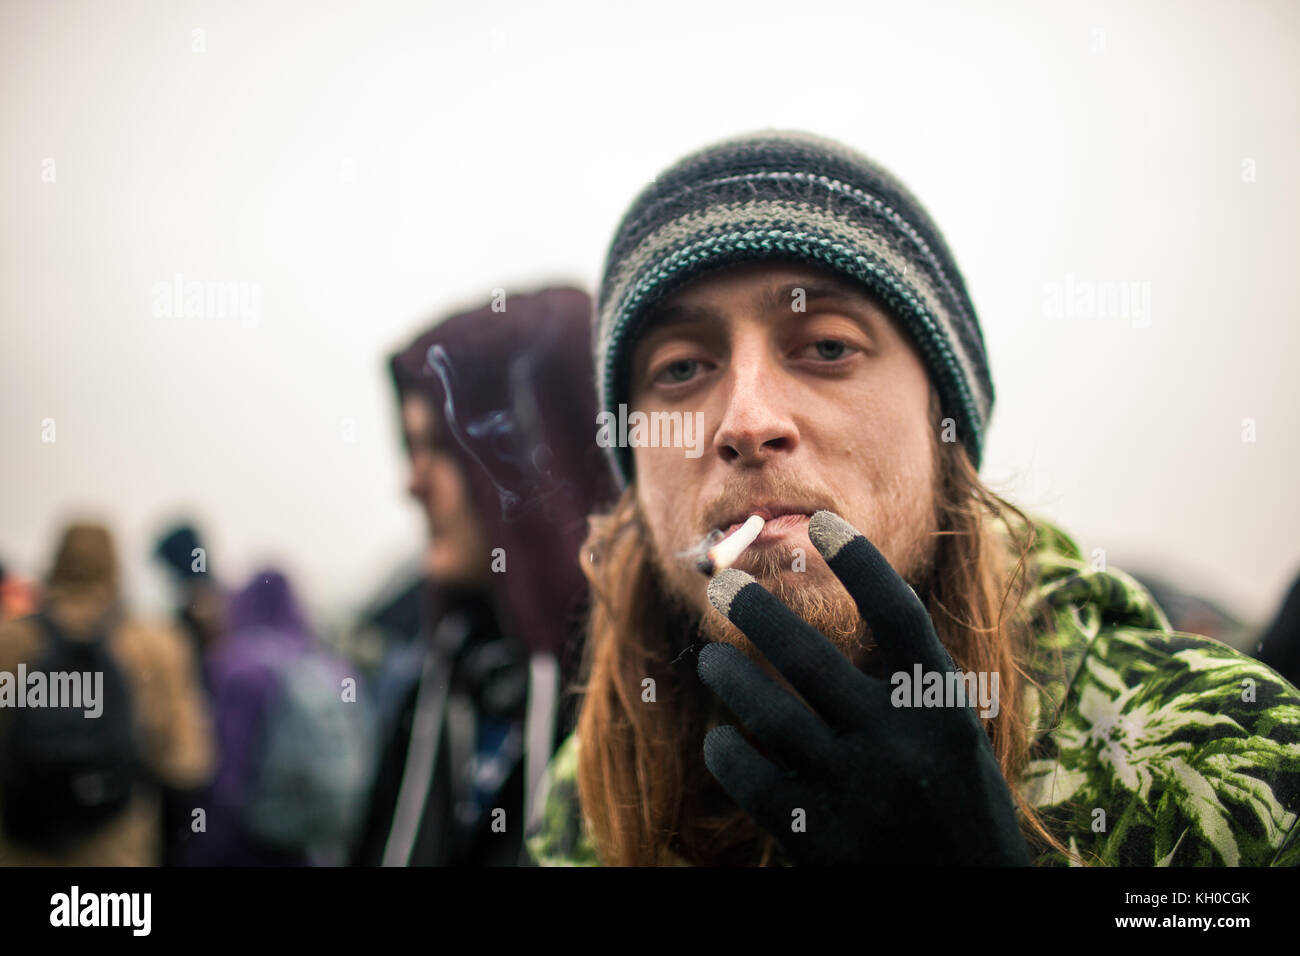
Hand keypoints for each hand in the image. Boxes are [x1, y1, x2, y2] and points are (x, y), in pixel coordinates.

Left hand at [696, 510, 1029, 865]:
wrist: (965, 905)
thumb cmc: (954, 809)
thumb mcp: (951, 739)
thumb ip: (906, 686)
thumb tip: (840, 617)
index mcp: (941, 708)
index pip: (898, 614)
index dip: (859, 561)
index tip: (821, 522)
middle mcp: (899, 741)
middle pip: (810, 654)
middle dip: (755, 609)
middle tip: (721, 584)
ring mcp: (855, 790)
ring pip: (767, 711)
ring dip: (728, 674)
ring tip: (712, 658)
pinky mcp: (816, 836)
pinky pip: (749, 776)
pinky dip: (727, 750)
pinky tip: (724, 740)